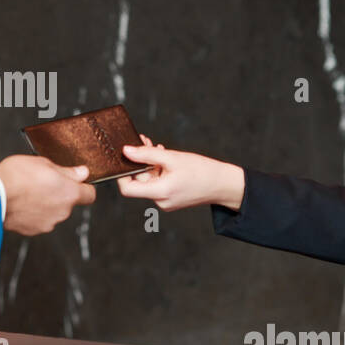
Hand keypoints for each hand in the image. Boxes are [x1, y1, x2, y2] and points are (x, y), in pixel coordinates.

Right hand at [0, 154, 96, 234]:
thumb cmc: (17, 175)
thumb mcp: (44, 163)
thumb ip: (67, 171)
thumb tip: (83, 173)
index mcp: (69, 193)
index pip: (90, 195)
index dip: (84, 187)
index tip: (76, 181)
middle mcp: (63, 212)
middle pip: (68, 203)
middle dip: (59, 194)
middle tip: (42, 181)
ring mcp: (48, 223)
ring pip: (52, 212)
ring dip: (45, 204)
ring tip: (27, 192)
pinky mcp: (33, 230)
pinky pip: (38, 220)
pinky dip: (33, 214)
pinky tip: (20, 203)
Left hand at [116, 133, 244, 211]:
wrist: (223, 184)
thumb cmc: (202, 171)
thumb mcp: (172, 158)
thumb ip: (146, 154)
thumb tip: (125, 151)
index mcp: (160, 193)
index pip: (128, 189)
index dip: (121, 174)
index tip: (124, 158)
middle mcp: (160, 201)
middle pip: (140, 181)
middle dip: (140, 161)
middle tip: (145, 142)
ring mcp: (166, 202)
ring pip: (150, 181)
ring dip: (150, 164)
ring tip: (158, 149)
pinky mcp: (171, 199)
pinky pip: (159, 184)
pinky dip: (159, 171)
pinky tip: (166, 160)